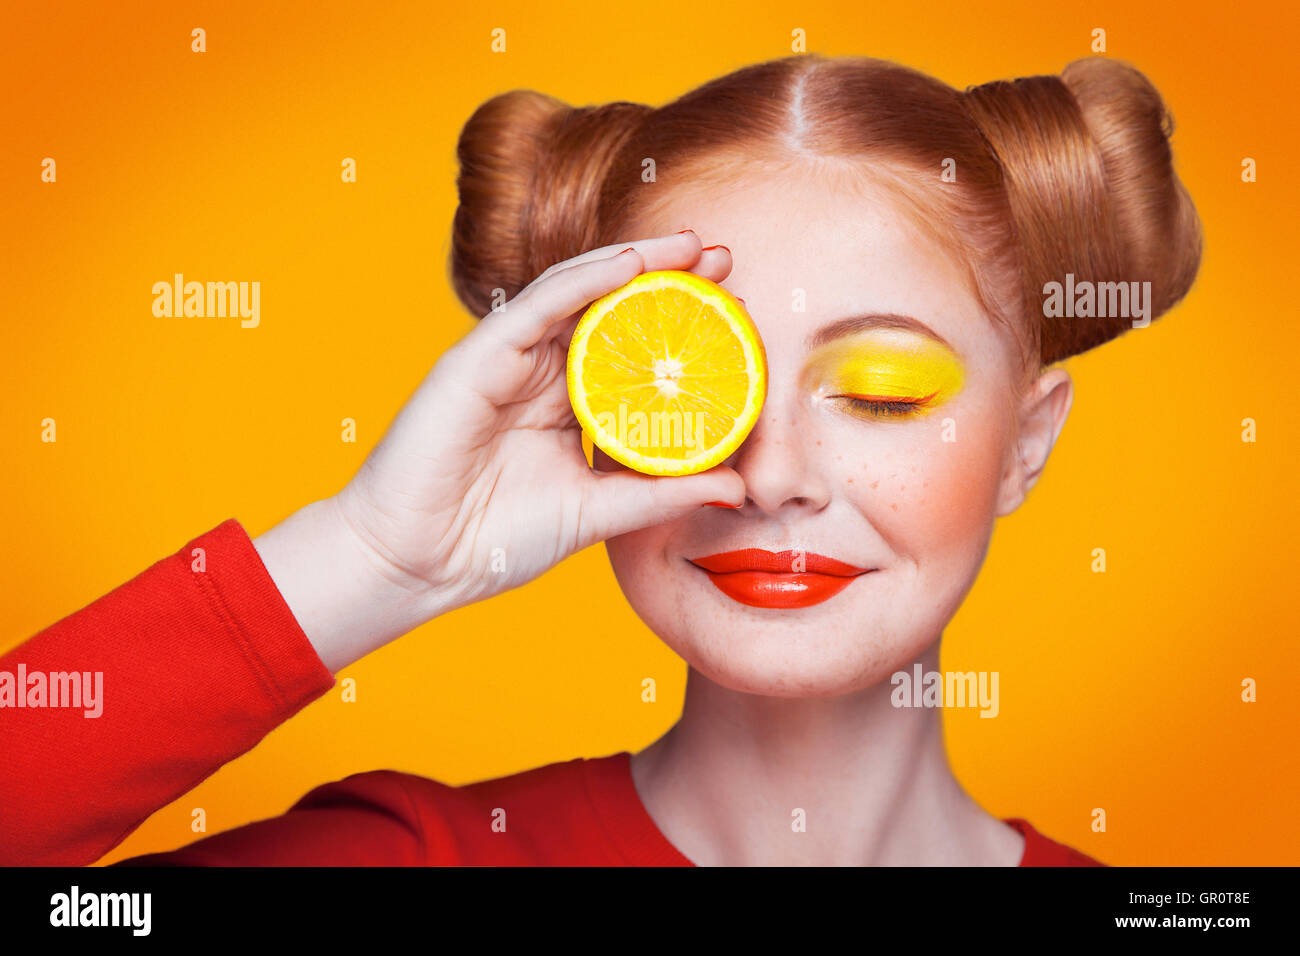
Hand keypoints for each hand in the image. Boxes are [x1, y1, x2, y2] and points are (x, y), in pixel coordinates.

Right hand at [256, 231, 744, 671]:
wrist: (418, 563)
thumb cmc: (495, 539)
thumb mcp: (598, 514)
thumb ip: (661, 493)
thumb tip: (737, 486)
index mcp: (569, 408)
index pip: (636, 356)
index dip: (686, 332)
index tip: (742, 316)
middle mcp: (542, 375)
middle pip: (614, 314)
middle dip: (672, 284)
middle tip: (728, 260)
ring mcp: (509, 360)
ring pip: (580, 295)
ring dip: (638, 265)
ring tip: (693, 248)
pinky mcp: (477, 356)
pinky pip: (537, 306)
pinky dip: (585, 280)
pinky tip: (632, 263)